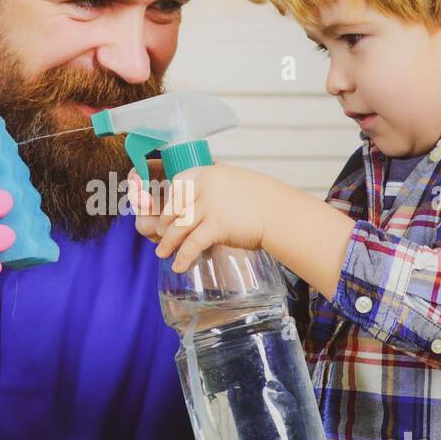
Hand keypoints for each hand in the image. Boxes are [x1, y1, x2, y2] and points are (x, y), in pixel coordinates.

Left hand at [128, 162, 282, 273]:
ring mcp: (210, 206)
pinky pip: (192, 243)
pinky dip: (183, 256)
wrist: (282, 213)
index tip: (167, 212)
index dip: (170, 199)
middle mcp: (206, 187)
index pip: (179, 182)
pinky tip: (179, 265)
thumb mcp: (237, 182)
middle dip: (164, 223)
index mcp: (210, 173)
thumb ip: (217, 187)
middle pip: (175, 206)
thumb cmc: (265, 200)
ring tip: (162, 253)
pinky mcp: (216, 226)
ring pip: (179, 226)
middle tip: (159, 235)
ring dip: (168, 242)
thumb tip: (203, 198)